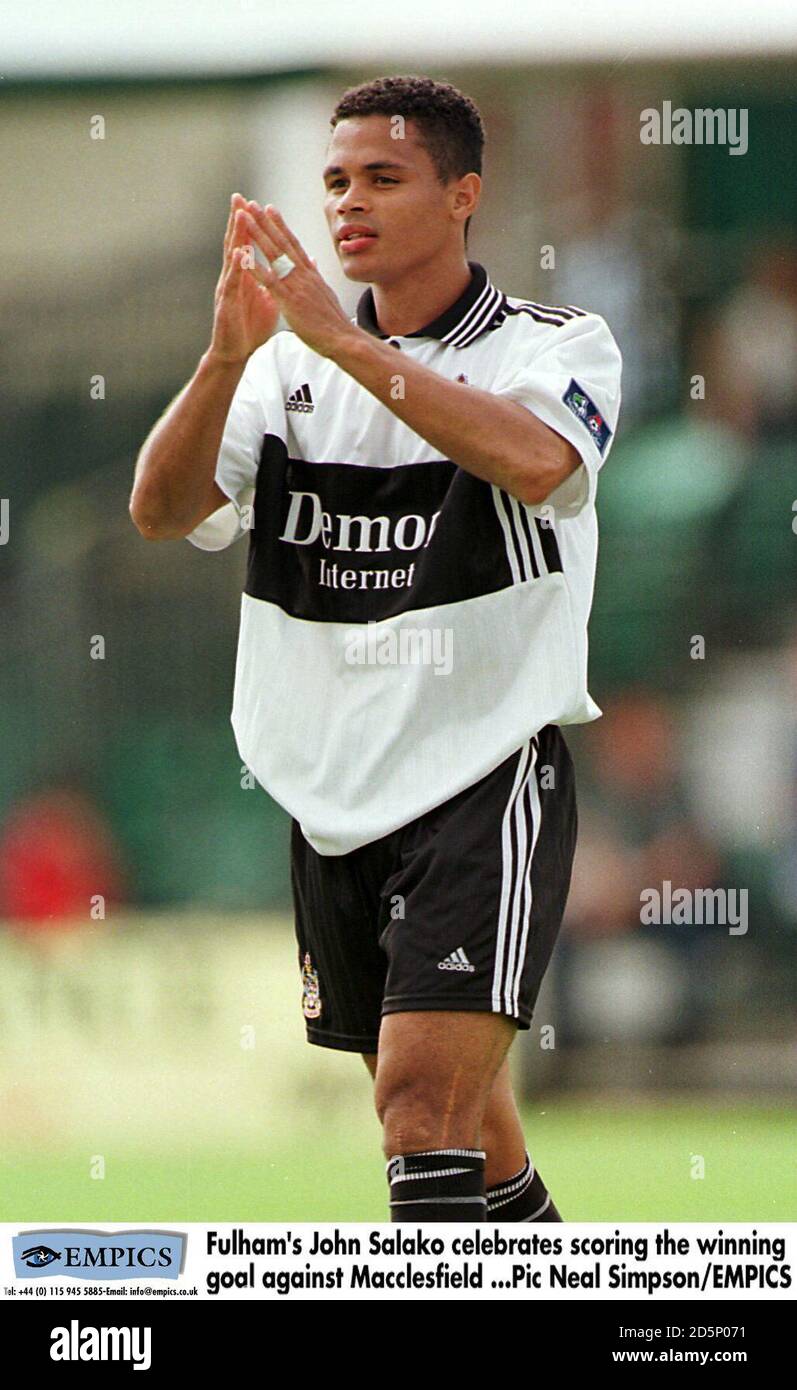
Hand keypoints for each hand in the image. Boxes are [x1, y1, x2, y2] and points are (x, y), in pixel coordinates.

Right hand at [209, 194, 281, 364]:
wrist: (236, 352)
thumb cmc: (249, 327)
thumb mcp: (267, 300)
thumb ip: (273, 281)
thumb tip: (283, 268)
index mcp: (244, 276)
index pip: (247, 245)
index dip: (251, 225)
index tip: (255, 203)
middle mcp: (234, 278)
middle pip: (235, 244)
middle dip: (237, 220)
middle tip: (239, 197)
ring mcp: (228, 289)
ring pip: (232, 258)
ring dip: (235, 236)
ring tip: (239, 215)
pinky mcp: (227, 304)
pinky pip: (233, 283)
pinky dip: (236, 267)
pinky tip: (239, 253)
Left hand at [238, 203, 355, 358]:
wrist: (344, 339)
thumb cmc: (335, 324)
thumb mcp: (326, 295)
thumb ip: (316, 278)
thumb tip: (313, 264)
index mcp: (310, 274)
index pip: (293, 244)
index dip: (281, 226)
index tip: (271, 209)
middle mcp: (303, 274)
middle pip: (282, 242)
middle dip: (266, 221)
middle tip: (252, 203)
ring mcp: (296, 285)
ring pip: (273, 253)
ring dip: (257, 233)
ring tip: (244, 216)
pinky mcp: (289, 300)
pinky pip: (268, 280)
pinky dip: (254, 266)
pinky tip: (241, 254)